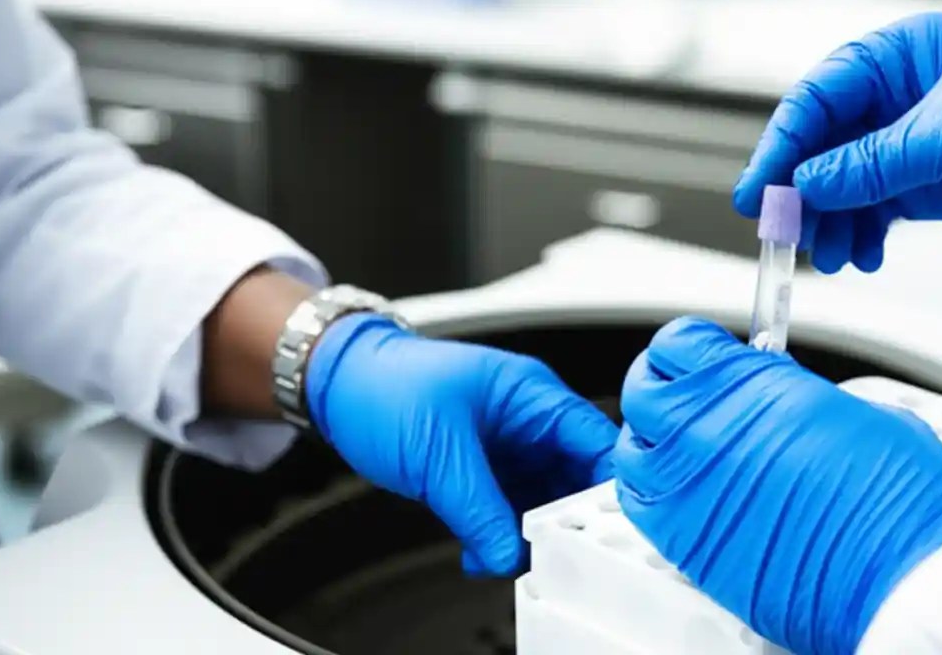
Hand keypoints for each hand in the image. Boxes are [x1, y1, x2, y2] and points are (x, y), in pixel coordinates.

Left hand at [306, 313, 617, 575]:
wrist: (335, 384)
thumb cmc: (383, 385)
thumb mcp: (437, 454)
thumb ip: (479, 510)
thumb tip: (510, 553)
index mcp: (531, 394)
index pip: (596, 441)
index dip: (606, 486)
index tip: (601, 528)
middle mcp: (526, 418)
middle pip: (575, 476)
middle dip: (565, 520)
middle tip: (554, 554)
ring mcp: (506, 443)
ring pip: (542, 498)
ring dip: (527, 532)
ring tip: (509, 558)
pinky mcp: (483, 466)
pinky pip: (508, 506)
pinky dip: (500, 532)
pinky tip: (484, 552)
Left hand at [614, 317, 941, 653]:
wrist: (904, 577)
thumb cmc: (901, 501)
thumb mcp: (855, 414)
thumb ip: (796, 400)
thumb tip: (783, 403)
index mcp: (753, 383)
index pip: (679, 342)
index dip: (686, 349)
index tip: (697, 359)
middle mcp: (709, 426)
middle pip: (644, 389)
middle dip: (660, 387)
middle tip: (682, 399)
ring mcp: (689, 483)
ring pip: (631, 447)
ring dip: (650, 443)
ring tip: (680, 451)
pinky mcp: (682, 539)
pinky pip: (636, 501)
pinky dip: (647, 491)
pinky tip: (678, 493)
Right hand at [733, 13, 941, 273]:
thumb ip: (876, 163)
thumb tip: (811, 182)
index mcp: (905, 57)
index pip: (821, 97)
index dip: (784, 144)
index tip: (760, 189)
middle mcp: (902, 98)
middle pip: (824, 145)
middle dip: (802, 192)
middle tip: (784, 231)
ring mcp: (914, 144)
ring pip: (844, 185)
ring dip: (831, 223)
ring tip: (833, 254)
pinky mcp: (931, 185)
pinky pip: (875, 211)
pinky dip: (862, 236)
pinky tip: (864, 255)